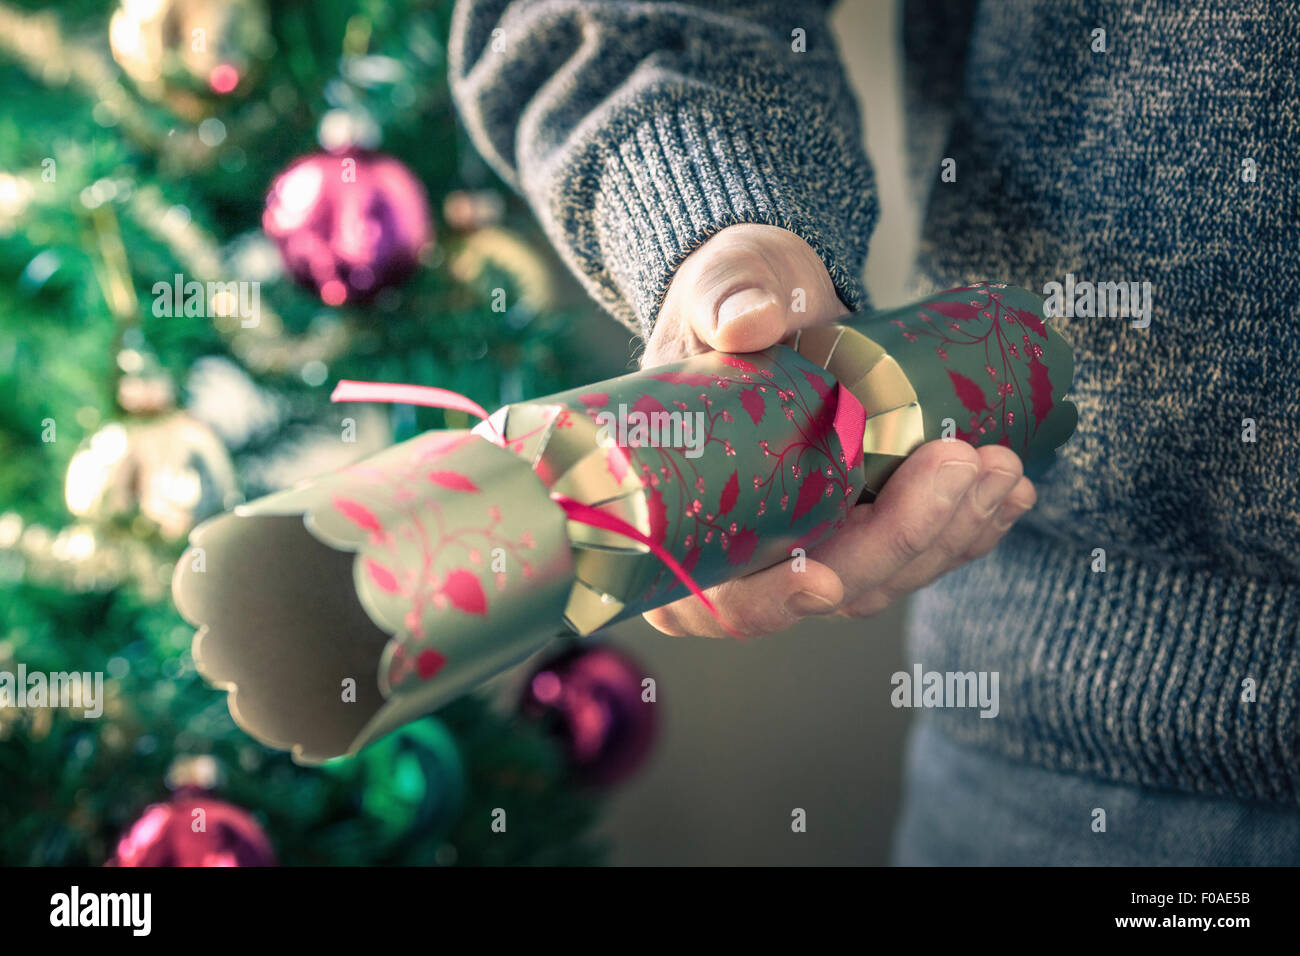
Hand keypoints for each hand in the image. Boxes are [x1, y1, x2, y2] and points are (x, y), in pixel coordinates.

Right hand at [639, 224, 1036, 637]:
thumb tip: (749, 322)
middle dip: (902, 541)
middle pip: (829, 588)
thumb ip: (723, 300)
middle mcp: (751, 545)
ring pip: (886, 577)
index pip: (720, 596)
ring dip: (951, 534)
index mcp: (688, 514)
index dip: (768, 603)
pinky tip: (1009, 489)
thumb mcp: (716, 286)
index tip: (819, 580)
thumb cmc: (730, 295)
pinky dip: (968, 529)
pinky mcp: (864, 520)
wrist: (778, 290)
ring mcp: (814, 538)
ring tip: (1000, 468)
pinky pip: (919, 551)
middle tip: (959, 465)